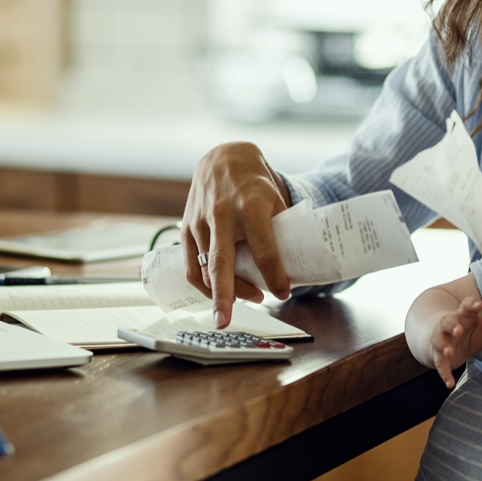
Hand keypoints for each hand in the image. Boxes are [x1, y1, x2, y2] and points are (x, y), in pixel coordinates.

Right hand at [182, 142, 291, 327]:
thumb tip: (295, 268)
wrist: (223, 158)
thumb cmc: (254, 183)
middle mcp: (221, 214)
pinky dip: (203, 284)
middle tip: (225, 322)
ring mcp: (200, 221)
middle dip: (224, 295)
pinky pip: (191, 265)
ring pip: (206, 268)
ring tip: (243, 301)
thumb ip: (282, 231)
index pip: (264, 250)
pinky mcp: (186, 227)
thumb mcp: (276, 199)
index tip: (284, 291)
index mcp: (250, 206)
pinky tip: (218, 293)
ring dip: (223, 292)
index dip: (275, 275)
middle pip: (222, 262)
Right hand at [429, 295, 481, 387]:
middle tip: (458, 330)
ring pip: (438, 340)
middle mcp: (450, 325)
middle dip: (452, 325)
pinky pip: (439, 364)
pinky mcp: (439, 356)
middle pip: (447, 321)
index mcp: (464, 314)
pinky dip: (444, 374)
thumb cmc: (470, 330)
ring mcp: (442, 339)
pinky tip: (450, 383)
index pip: (466, 306)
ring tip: (448, 352)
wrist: (447, 340)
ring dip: (443, 346)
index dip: (471, 305)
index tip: (478, 305)